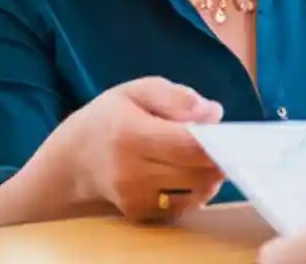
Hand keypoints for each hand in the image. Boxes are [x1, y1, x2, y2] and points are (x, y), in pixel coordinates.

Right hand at [57, 76, 225, 221]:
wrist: (74, 159)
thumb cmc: (109, 118)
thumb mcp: (137, 91)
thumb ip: (176, 97)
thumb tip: (213, 113)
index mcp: (131, 134)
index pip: (190, 145)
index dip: (219, 141)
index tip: (230, 134)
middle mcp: (131, 171)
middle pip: (198, 173)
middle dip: (218, 159)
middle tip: (221, 144)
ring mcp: (134, 197)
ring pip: (196, 193)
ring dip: (210, 177)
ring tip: (203, 157)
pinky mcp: (139, 213)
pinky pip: (183, 206)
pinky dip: (194, 191)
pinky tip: (187, 174)